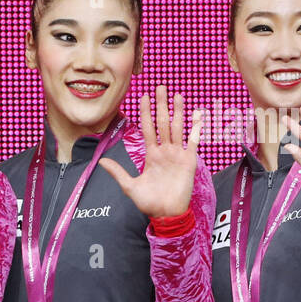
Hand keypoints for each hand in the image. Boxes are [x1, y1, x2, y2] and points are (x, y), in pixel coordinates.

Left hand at [99, 86, 203, 218]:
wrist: (166, 214)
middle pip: (163, 123)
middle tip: (160, 87)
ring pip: (178, 127)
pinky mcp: (189, 161)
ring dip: (178, 111)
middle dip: (161, 106)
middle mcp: (165, 151)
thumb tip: (102, 161)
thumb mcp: (130, 186)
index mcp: (151, 154)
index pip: (147, 128)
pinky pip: (193, 141)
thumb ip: (118, 172)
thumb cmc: (149, 202)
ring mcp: (178, 154)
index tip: (143, 97)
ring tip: (177, 95)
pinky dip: (196, 128)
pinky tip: (198, 115)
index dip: (145, 113)